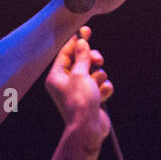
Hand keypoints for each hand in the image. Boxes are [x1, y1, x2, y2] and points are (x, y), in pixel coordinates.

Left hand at [45, 26, 112, 141]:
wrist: (88, 128)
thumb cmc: (79, 101)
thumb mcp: (80, 74)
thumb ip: (82, 57)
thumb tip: (81, 42)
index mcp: (57, 76)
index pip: (66, 53)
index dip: (76, 42)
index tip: (85, 31)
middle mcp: (66, 83)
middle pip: (81, 61)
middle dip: (92, 60)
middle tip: (98, 60)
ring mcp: (79, 92)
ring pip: (94, 73)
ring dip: (99, 75)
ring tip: (99, 83)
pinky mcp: (91, 99)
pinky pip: (100, 85)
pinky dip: (103, 88)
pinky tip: (103, 94)